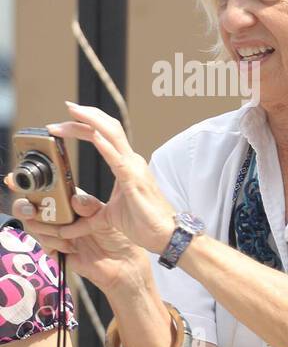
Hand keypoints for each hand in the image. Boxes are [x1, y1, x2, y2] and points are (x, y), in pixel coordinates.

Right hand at [5, 182, 151, 296]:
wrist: (122, 263)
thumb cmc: (117, 235)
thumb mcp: (106, 216)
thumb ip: (90, 206)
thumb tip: (75, 199)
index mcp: (69, 202)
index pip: (44, 189)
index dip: (29, 185)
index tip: (16, 181)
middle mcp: (58, 216)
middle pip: (29, 207)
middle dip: (25, 207)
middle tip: (32, 210)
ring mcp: (54, 233)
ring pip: (33, 225)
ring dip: (46, 228)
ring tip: (66, 233)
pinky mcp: (55, 250)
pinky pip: (44, 244)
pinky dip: (55, 244)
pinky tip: (71, 246)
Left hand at [52, 102, 177, 254]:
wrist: (165, 236)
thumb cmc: (144, 224)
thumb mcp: (108, 218)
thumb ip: (88, 218)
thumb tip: (68, 227)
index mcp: (126, 166)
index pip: (103, 136)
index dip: (84, 126)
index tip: (63, 123)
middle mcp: (131, 161)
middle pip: (107, 128)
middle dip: (84, 116)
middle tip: (64, 110)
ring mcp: (134, 169)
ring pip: (112, 135)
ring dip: (90, 122)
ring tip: (71, 113)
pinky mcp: (134, 181)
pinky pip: (117, 158)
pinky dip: (105, 145)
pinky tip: (93, 135)